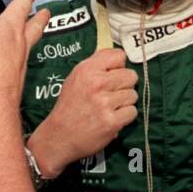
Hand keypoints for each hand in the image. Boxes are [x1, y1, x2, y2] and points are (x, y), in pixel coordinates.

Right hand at [0, 0, 48, 104]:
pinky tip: (15, 65)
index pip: (20, 5)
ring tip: (35, 35)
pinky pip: (21, 66)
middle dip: (39, 17)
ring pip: (30, 46)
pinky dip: (20, 60)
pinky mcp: (15, 81)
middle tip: (46, 11)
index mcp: (8, 27)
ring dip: (33, 37)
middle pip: (33, 26)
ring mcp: (20, 64)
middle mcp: (19, 44)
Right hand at [27, 49, 138, 179]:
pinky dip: (125, 116)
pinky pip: (132, 112)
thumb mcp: (75, 77)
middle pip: (131, 76)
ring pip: (133, 95)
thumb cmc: (69, 105)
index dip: (118, 67)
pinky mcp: (111, 122)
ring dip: (125, 102)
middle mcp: (96, 83)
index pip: (119, 56)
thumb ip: (96, 63)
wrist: (59, 136)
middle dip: (124, 85)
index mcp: (87, 69)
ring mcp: (104, 103)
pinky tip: (112, 118)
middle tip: (112, 94)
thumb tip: (119, 56)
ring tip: (110, 107)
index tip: (113, 75)